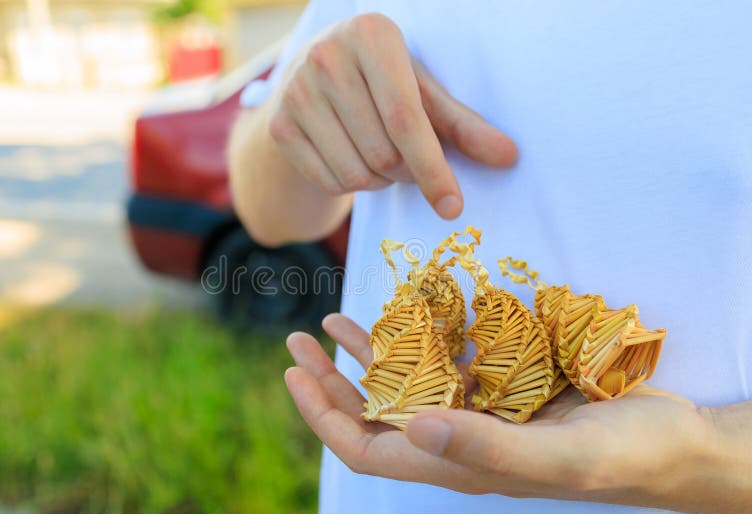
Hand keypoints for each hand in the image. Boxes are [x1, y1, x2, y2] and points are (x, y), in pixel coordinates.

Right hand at [268, 13, 517, 219]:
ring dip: (381, 180)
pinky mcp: (278, 125)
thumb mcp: (421, 90)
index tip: (453, 206)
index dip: (433, 168)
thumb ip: (462, 125)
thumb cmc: (381, 83)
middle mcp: (326, 56)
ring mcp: (295, 91)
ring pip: (357, 173)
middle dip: (408, 172)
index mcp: (371, 34)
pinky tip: (352, 158)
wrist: (310, 79)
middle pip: (384, 152)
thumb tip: (509, 157)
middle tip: (411, 162)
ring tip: (382, 156)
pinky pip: (331, 182)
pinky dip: (352, 185)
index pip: (406, 119)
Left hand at [284, 314, 747, 513]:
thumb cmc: (618, 455)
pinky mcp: (499, 387)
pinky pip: (442, 362)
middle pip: (373, 416)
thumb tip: (408, 429)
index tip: (296, 375)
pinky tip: (400, 314)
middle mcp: (455, 439)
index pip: (367, 449)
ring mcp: (476, 412)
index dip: (325, 416)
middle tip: (297, 342)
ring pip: (402, 385)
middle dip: (330, 382)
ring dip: (365, 358)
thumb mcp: (554, 454)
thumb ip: (483, 445)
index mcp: (455, 462)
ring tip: (331, 324)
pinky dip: (416, 339)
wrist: (669, 440)